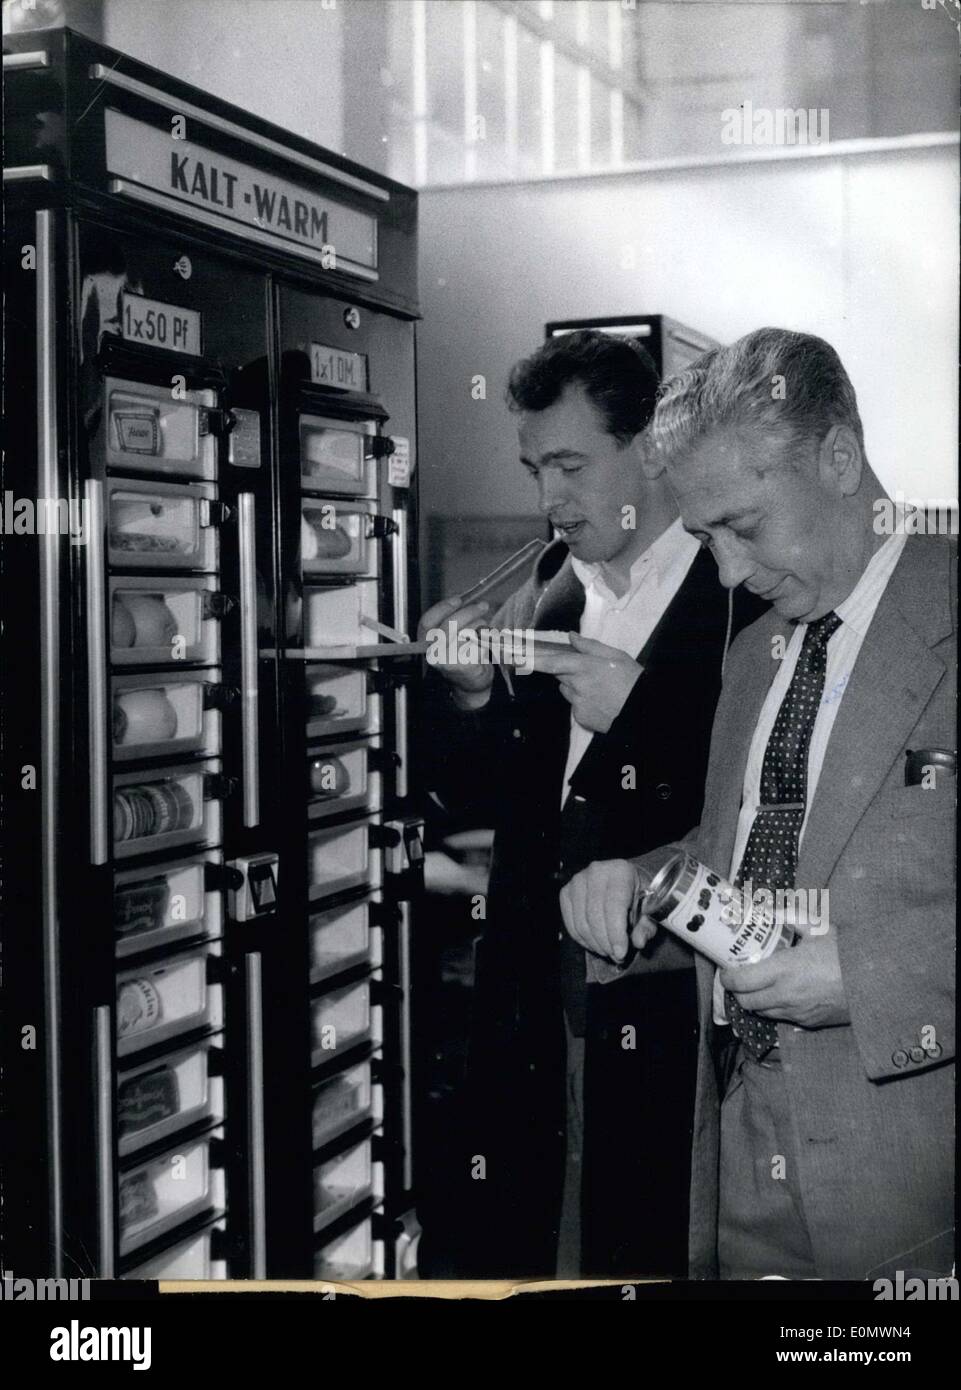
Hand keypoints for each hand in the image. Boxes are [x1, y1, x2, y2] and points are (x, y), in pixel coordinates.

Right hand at [417, 594, 494, 700]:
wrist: (470, 683)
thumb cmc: (460, 655)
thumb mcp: (450, 636)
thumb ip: (452, 619)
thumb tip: (464, 599)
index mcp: (425, 642)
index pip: (427, 622)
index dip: (443, 608)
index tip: (458, 599)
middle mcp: (432, 652)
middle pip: (449, 625)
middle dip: (469, 612)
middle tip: (483, 606)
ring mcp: (446, 661)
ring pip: (465, 633)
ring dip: (479, 626)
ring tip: (484, 627)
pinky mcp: (461, 666)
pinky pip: (476, 644)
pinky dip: (484, 641)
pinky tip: (484, 642)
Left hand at [532, 633, 641, 732]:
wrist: (643, 710)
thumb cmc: (632, 679)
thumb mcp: (615, 656)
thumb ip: (590, 646)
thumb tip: (571, 636)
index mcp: (585, 666)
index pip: (551, 661)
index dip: (531, 659)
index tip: (514, 657)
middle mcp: (578, 684)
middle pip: (559, 674)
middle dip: (567, 670)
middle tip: (589, 672)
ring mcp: (578, 703)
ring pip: (567, 690)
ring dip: (575, 686)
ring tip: (600, 688)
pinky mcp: (581, 717)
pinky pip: (575, 706)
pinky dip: (583, 702)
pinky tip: (601, 701)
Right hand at [559, 859, 657, 962]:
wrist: (621, 881)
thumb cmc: (636, 894)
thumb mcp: (648, 909)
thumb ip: (646, 926)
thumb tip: (639, 941)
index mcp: (620, 871)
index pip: (614, 906)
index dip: (616, 933)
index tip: (621, 953)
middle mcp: (596, 871)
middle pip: (595, 916)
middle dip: (605, 942)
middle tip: (616, 956)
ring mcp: (578, 881)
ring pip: (582, 923)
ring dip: (595, 944)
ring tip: (608, 951)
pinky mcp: (566, 892)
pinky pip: (571, 923)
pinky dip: (582, 939)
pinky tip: (595, 943)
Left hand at [718, 922, 849, 1028]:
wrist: (878, 981)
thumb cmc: (846, 952)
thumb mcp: (818, 927)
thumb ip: (790, 917)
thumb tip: (771, 910)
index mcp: (783, 970)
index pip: (740, 981)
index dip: (727, 977)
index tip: (726, 969)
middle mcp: (785, 995)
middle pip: (746, 1001)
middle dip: (738, 991)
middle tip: (740, 977)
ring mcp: (797, 1012)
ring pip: (762, 1012)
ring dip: (756, 1001)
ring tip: (760, 986)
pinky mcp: (810, 1023)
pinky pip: (783, 1018)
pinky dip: (776, 1008)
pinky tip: (784, 995)